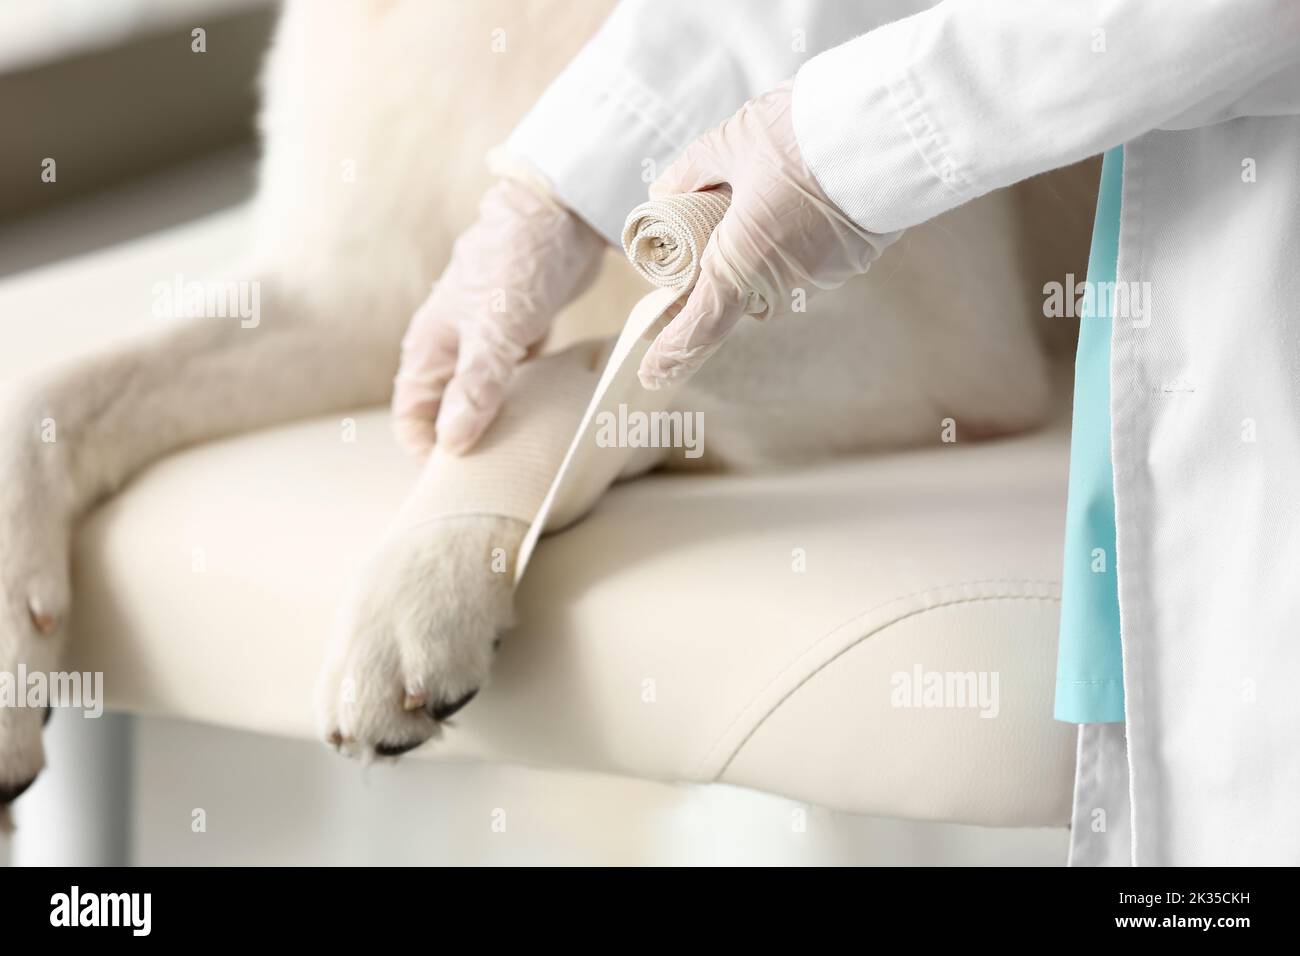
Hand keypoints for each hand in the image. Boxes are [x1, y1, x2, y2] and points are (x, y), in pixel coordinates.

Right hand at [393, 176, 603, 454]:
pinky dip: (528, 401)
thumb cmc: (516, 264)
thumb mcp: (495, 330)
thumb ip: (476, 386)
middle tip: (498, 481)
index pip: (411, 416)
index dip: (427, 452)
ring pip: (483, 398)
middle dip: (465, 446)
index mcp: (430, 347)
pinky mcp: (520, 335)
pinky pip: (517, 382)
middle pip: (446, 412)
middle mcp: (452, 347)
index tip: (458, 483)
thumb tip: (453, 445)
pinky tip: (549, 421)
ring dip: (498, 425)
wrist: (558, 211)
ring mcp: (486, 341)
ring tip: (524, 459)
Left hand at [638, 80, 897, 389]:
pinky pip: (812, 259)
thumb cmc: (802, 134)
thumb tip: (665, 194)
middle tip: (711, 230)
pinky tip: (805, 195)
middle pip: (739, 296)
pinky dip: (799, 237)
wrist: (886, 125)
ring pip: (776, 276)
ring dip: (764, 250)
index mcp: (743, 261)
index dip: (673, 351)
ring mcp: (824, 274)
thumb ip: (690, 173)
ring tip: (769, 194)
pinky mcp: (854, 259)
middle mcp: (783, 280)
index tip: (652, 373)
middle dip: (721, 274)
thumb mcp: (730, 142)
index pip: (701, 324)